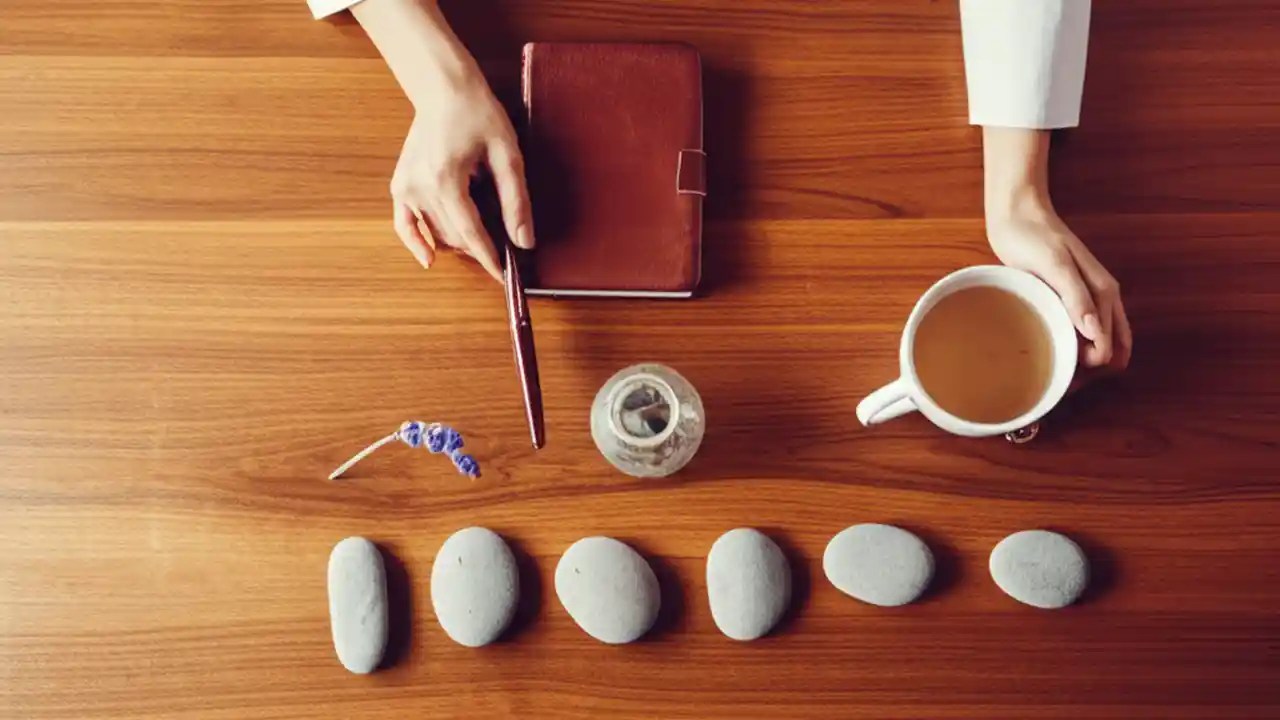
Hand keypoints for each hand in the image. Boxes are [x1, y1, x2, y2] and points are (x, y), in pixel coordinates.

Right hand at [353, 0, 532, 281]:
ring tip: (481, 220)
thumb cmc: (478, 114)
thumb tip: (524, 241)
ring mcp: (405, 188)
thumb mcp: (507, 154)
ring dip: (460, 238)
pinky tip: (430, 259)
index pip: (471, 233)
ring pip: (436, 233)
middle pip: (454, 236)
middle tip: (505, 242)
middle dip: (480, 246)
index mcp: (445, 179)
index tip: (504, 277)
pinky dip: (417, 242)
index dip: (490, 258)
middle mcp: (419, 187)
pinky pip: (404, 224)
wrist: (444, 89)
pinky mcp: (399, 186)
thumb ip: (516, 200)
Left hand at [981, 127, 1130, 373]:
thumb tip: (1095, 332)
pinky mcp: (1069, 301)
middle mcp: (1102, 301)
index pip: (1113, 348)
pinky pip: (1080, 334)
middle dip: (1091, 374)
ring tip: (1051, 373)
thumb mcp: (1054, 264)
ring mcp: (1087, 302)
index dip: (1091, 369)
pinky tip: (1050, 354)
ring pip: (1099, 346)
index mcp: (1104, 294)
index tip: (1061, 377)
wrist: (1018, 215)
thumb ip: (1076, 296)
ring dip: (1082, 365)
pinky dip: (1072, 350)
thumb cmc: (1032, 236)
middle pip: (1112, 352)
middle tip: (1055, 382)